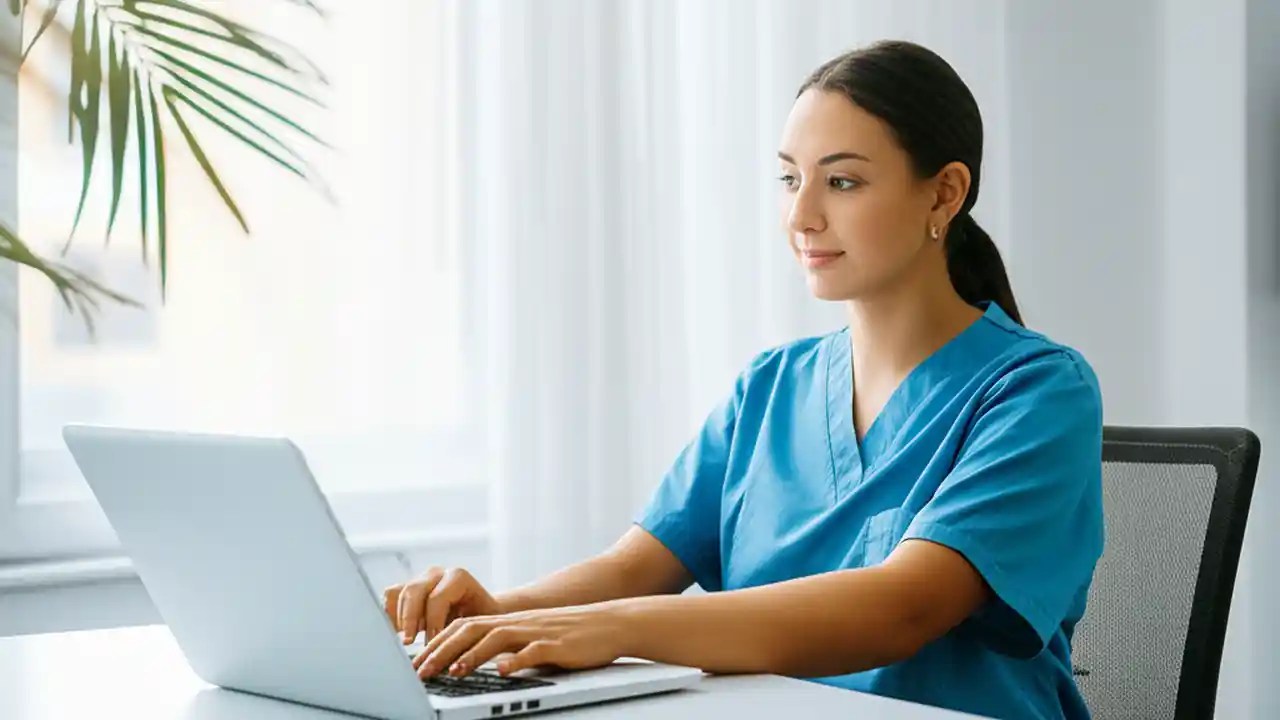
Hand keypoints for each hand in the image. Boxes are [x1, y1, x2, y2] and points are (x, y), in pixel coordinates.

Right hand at [383, 567, 503, 644]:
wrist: (480, 611)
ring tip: (400, 640)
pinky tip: (394, 635)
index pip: (437, 598)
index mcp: (458, 578)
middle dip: (409, 619)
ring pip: (397, 593)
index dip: (433, 622)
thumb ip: (468, 632)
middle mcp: (436, 574)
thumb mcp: (481, 624)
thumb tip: (449, 648)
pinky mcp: (407, 589)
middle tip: (408, 644)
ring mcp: (420, 580)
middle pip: (413, 591)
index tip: (431, 644)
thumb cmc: (484, 620)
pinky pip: (389, 598)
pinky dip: (388, 616)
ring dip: (396, 618)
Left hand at [412, 603, 633, 678]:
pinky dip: (516, 661)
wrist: (608, 623)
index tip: (417, 662)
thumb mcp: (530, 637)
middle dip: (443, 650)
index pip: (463, 628)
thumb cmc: (568, 634)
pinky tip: (503, 672)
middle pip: (472, 630)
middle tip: (423, 671)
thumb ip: (505, 647)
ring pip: (497, 638)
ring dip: (473, 655)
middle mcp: (517, 623)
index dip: (437, 643)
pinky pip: (533, 651)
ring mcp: (536, 632)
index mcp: (508, 621)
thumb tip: (477, 662)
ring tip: (454, 671)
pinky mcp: (556, 644)